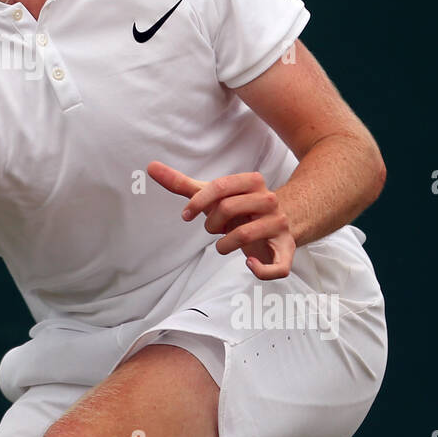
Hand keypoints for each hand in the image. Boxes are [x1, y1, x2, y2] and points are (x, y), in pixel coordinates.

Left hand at [148, 162, 294, 279]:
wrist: (277, 223)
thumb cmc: (238, 208)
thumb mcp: (211, 195)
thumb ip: (182, 183)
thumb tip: (150, 166)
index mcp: (252, 182)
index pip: (220, 186)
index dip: (198, 203)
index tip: (186, 216)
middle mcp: (270, 200)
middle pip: (229, 209)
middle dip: (211, 224)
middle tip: (212, 229)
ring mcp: (280, 225)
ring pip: (245, 235)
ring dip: (224, 245)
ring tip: (222, 245)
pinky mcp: (287, 250)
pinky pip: (278, 267)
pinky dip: (261, 270)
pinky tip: (249, 264)